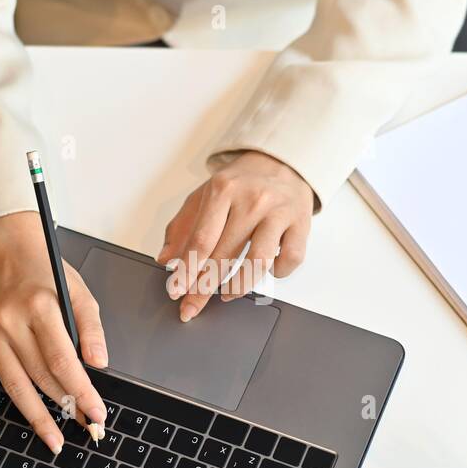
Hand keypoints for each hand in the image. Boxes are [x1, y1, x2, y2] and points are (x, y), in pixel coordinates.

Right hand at [0, 212, 107, 454]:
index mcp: (41, 307)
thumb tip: (99, 364)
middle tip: (86, 427)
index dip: (82, 391)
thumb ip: (91, 328)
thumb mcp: (79, 291)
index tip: (97, 413)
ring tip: (54, 440)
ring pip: (15, 384)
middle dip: (66, 406)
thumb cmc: (46, 272)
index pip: (63, 361)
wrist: (6, 251)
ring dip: (35, 417)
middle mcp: (11, 321)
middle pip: (41, 376)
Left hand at [156, 151, 313, 320]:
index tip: (176, 291)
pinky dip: (278, 273)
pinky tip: (267, 272)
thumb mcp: (205, 195)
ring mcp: (278, 212)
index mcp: (223, 190)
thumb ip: (183, 226)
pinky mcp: (300, 223)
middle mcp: (251, 200)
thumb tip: (166, 258)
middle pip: (224, 255)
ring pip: (258, 262)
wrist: (282, 161)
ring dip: (238, 285)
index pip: (201, 239)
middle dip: (204, 288)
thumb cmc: (241, 183)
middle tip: (192, 306)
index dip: (187, 270)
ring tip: (227, 294)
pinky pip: (290, 259)